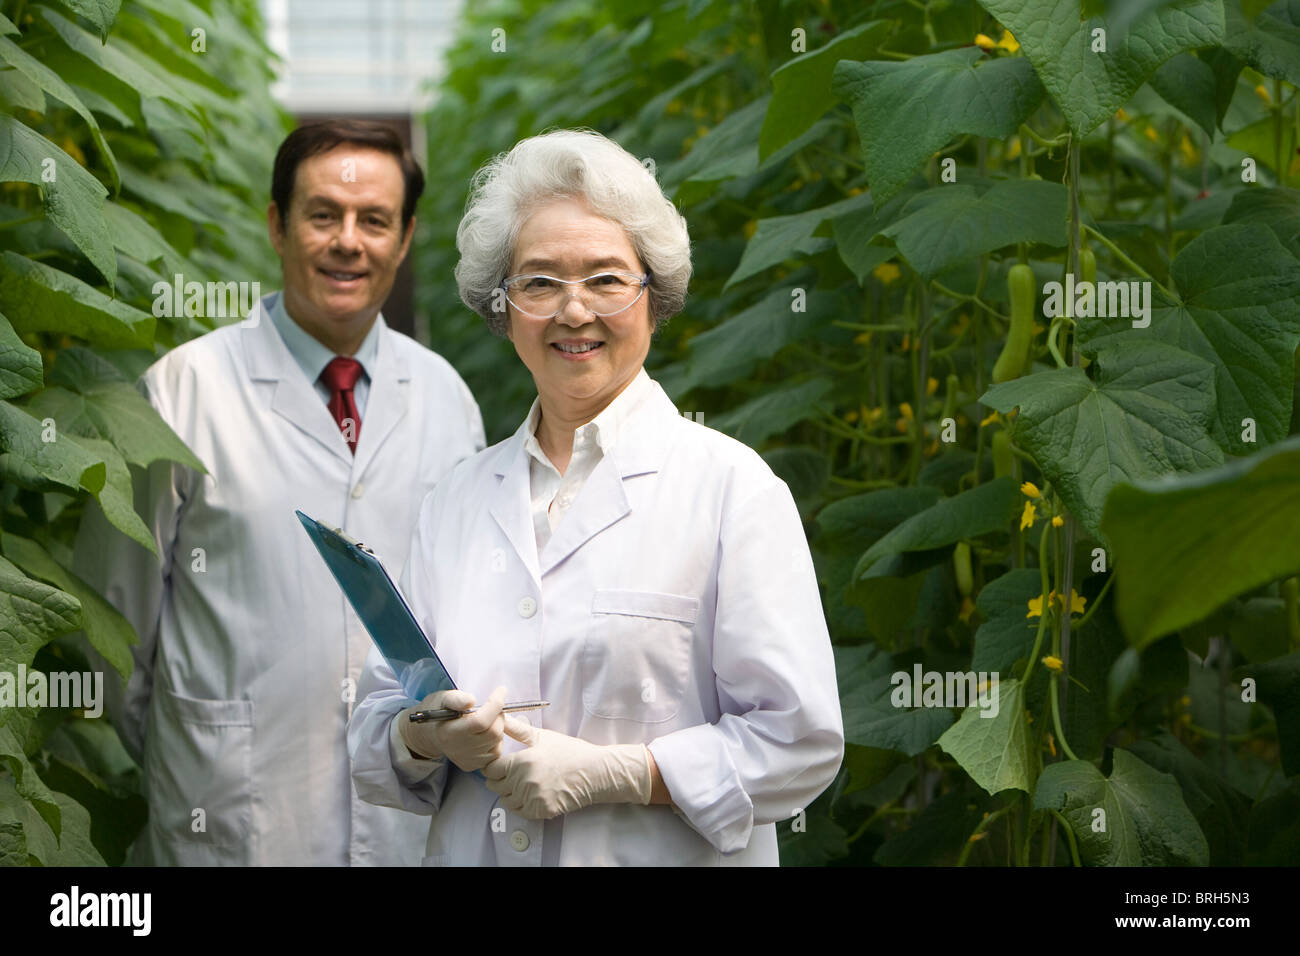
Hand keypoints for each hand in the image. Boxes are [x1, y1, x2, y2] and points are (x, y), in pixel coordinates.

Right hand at [398, 686, 506, 772]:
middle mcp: (459, 750)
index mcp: (449, 733)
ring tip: (487, 718)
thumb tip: (471, 700)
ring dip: (498, 726)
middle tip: (493, 706)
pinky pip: (496, 751)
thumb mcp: (443, 699)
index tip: (501, 690)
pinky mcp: (475, 765)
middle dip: (498, 715)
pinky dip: (496, 739)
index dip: (495, 704)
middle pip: (493, 732)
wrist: (433, 735)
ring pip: (497, 741)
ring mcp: (468, 760)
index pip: (480, 721)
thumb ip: (456, 699)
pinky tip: (485, 732)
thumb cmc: (440, 712)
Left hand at [481, 716, 650, 819]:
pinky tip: (530, 794)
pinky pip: (519, 811)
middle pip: (494, 786)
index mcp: (522, 761)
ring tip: (522, 783)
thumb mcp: (543, 736)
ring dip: (509, 793)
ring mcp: (533, 799)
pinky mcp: (541, 812)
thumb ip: (517, 729)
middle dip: (499, 779)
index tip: (500, 764)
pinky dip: (521, 804)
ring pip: (505, 800)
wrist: (595, 772)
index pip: (491, 769)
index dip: (493, 766)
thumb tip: (500, 717)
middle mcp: (524, 782)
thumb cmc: (570, 751)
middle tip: (512, 773)